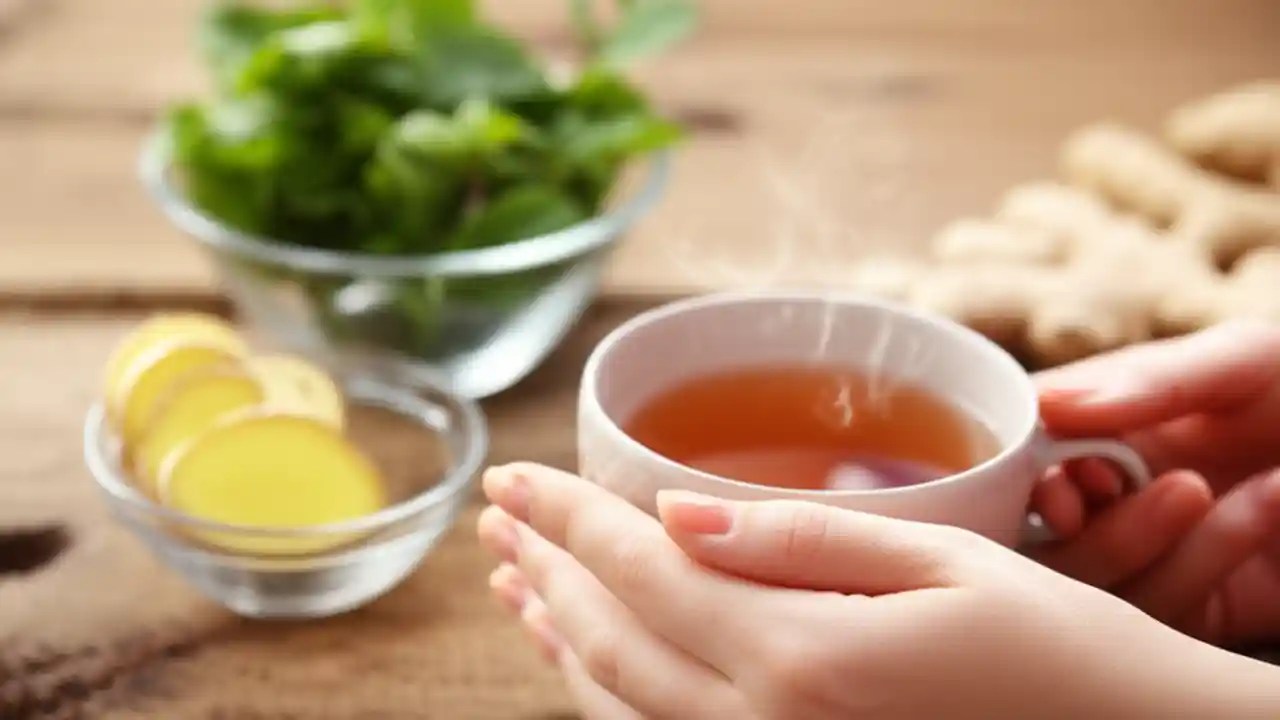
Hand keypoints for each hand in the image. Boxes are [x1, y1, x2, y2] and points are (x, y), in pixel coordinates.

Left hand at [477, 463, 1277, 719]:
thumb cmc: (1059, 654)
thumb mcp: (944, 567)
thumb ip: (800, 541)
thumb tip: (675, 511)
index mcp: (800, 653)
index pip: (640, 569)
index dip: (564, 515)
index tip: (512, 472)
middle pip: (610, 633)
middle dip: (543, 564)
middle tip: (498, 512)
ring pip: (616, 697)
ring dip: (557, 629)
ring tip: (515, 577)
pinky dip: (601, 692)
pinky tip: (584, 657)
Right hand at [1030, 321, 1279, 645]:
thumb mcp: (1240, 360)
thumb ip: (1147, 380)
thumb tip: (1049, 405)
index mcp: (1100, 423)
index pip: (1021, 453)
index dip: (1018, 477)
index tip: (1057, 482)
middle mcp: (1111, 490)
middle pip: (1042, 535)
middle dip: (1080, 525)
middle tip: (1109, 495)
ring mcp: (1150, 550)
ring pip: (1093, 582)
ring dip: (1143, 540)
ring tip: (1207, 488)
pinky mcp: (1195, 605)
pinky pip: (1161, 611)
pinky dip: (1205, 560)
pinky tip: (1263, 507)